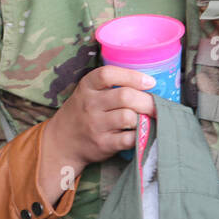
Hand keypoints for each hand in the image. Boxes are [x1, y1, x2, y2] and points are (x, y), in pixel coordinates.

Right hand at [39, 65, 158, 197]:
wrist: (62, 142)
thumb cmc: (83, 113)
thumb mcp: (88, 93)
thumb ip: (112, 86)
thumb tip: (151, 85)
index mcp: (87, 87)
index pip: (108, 74)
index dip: (132, 76)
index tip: (150, 82)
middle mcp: (89, 104)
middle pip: (125, 96)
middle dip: (147, 101)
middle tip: (156, 106)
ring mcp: (95, 125)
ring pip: (128, 117)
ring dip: (144, 118)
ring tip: (148, 119)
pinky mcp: (102, 143)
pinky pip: (129, 139)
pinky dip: (140, 135)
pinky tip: (140, 133)